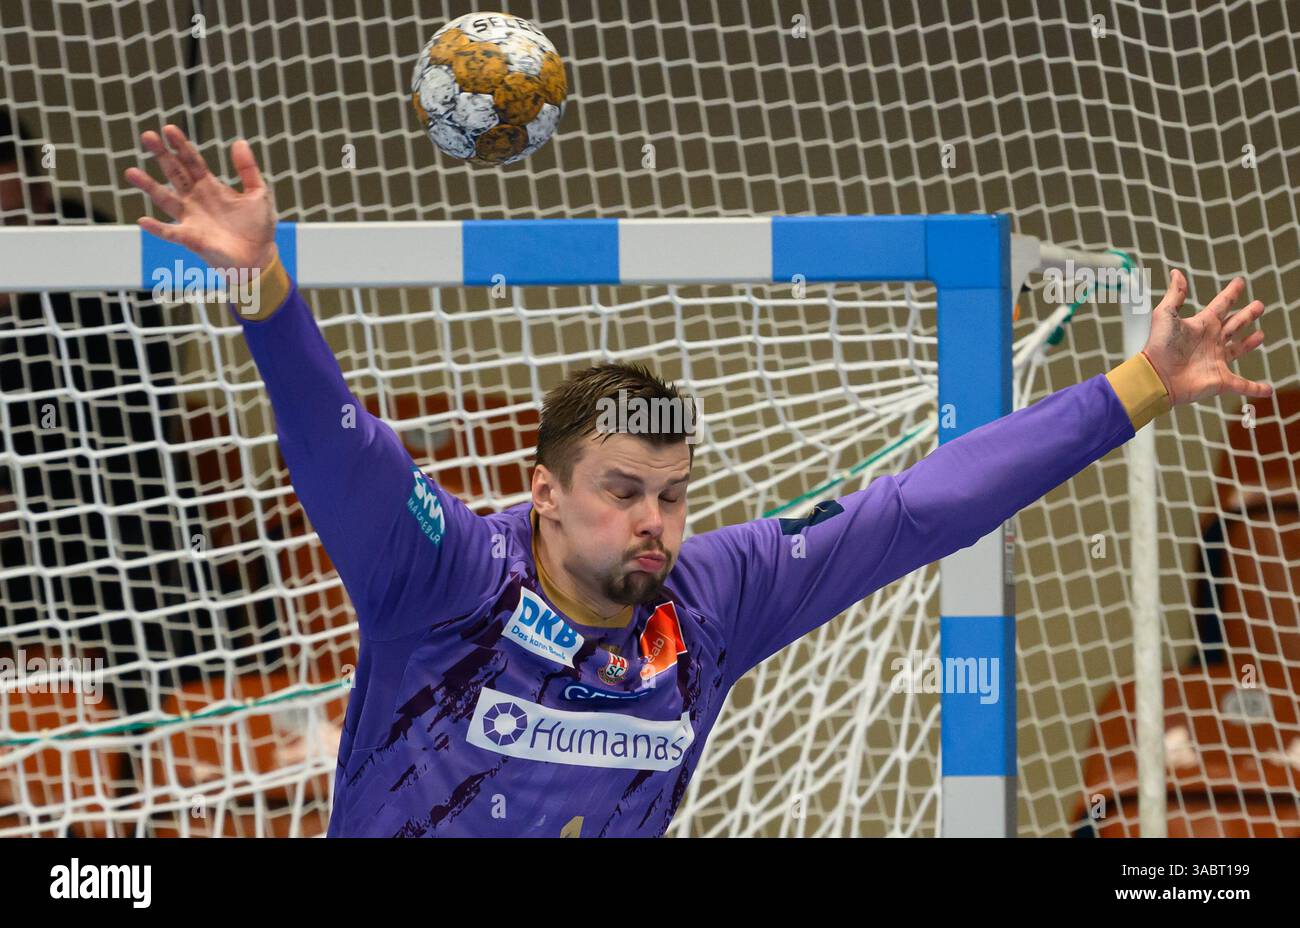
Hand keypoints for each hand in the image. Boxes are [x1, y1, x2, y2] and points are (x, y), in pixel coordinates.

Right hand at [124, 124, 276, 272]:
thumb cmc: (257, 226)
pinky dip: (156, 228)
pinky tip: (142, 221)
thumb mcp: (258, 193)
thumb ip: (248, 169)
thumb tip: (239, 141)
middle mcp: (196, 199)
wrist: (259, 257)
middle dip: (162, 155)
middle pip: (175, 173)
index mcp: (211, 186)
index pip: (192, 161)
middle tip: (148, 136)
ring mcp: (190, 218)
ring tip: (130, 172)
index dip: (181, 145)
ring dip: (148, 186)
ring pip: (165, 199)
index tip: (169, 129)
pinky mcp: (191, 238)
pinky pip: (170, 232)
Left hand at [1142, 270, 1271, 405]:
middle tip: (1259, 305)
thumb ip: (1175, 295)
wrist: (1155, 375)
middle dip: (1246, 315)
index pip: (1220, 305)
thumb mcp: (1165, 315)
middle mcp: (1211, 341)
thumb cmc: (1158, 345)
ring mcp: (1216, 360)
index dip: (1231, 294)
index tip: (1239, 283)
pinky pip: (1242, 384)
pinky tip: (1267, 388)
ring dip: (1250, 343)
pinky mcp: (1220, 380)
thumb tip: (1176, 272)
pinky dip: (1255, 387)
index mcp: (1201, 325)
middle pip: (1234, 324)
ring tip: (1260, 335)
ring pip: (1238, 349)